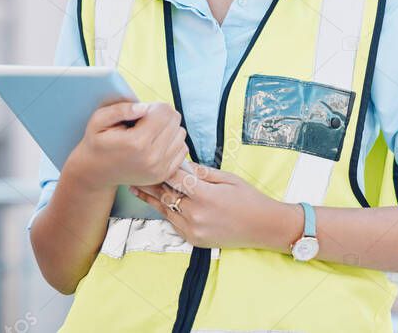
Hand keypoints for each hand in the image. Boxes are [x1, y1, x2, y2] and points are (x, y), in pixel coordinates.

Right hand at [67, 100, 188, 189]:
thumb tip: (145, 107)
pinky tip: (157, 142)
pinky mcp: (164, 174)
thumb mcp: (98, 120)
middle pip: (174, 120)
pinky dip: (173, 142)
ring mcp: (159, 168)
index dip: (154, 106)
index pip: (164, 111)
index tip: (142, 112)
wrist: (96, 172)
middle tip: (145, 121)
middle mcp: (152, 157)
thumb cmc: (97, 142)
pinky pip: (183, 149)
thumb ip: (120, 110)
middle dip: (162, 115)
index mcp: (136, 142)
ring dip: (169, 128)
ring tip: (150, 132)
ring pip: (181, 133)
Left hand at [130, 164, 299, 249]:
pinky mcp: (193, 240)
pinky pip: (173, 223)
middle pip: (165, 195)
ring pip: (165, 210)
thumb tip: (182, 163)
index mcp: (206, 196)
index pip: (176, 179)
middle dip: (150, 182)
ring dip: (151, 198)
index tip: (151, 158)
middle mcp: (196, 214)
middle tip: (134, 171)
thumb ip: (203, 173)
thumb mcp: (229, 179)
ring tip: (136, 188)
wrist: (263, 227)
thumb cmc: (249, 199)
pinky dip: (165, 211)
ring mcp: (193, 229)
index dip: (162, 168)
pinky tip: (156, 202)